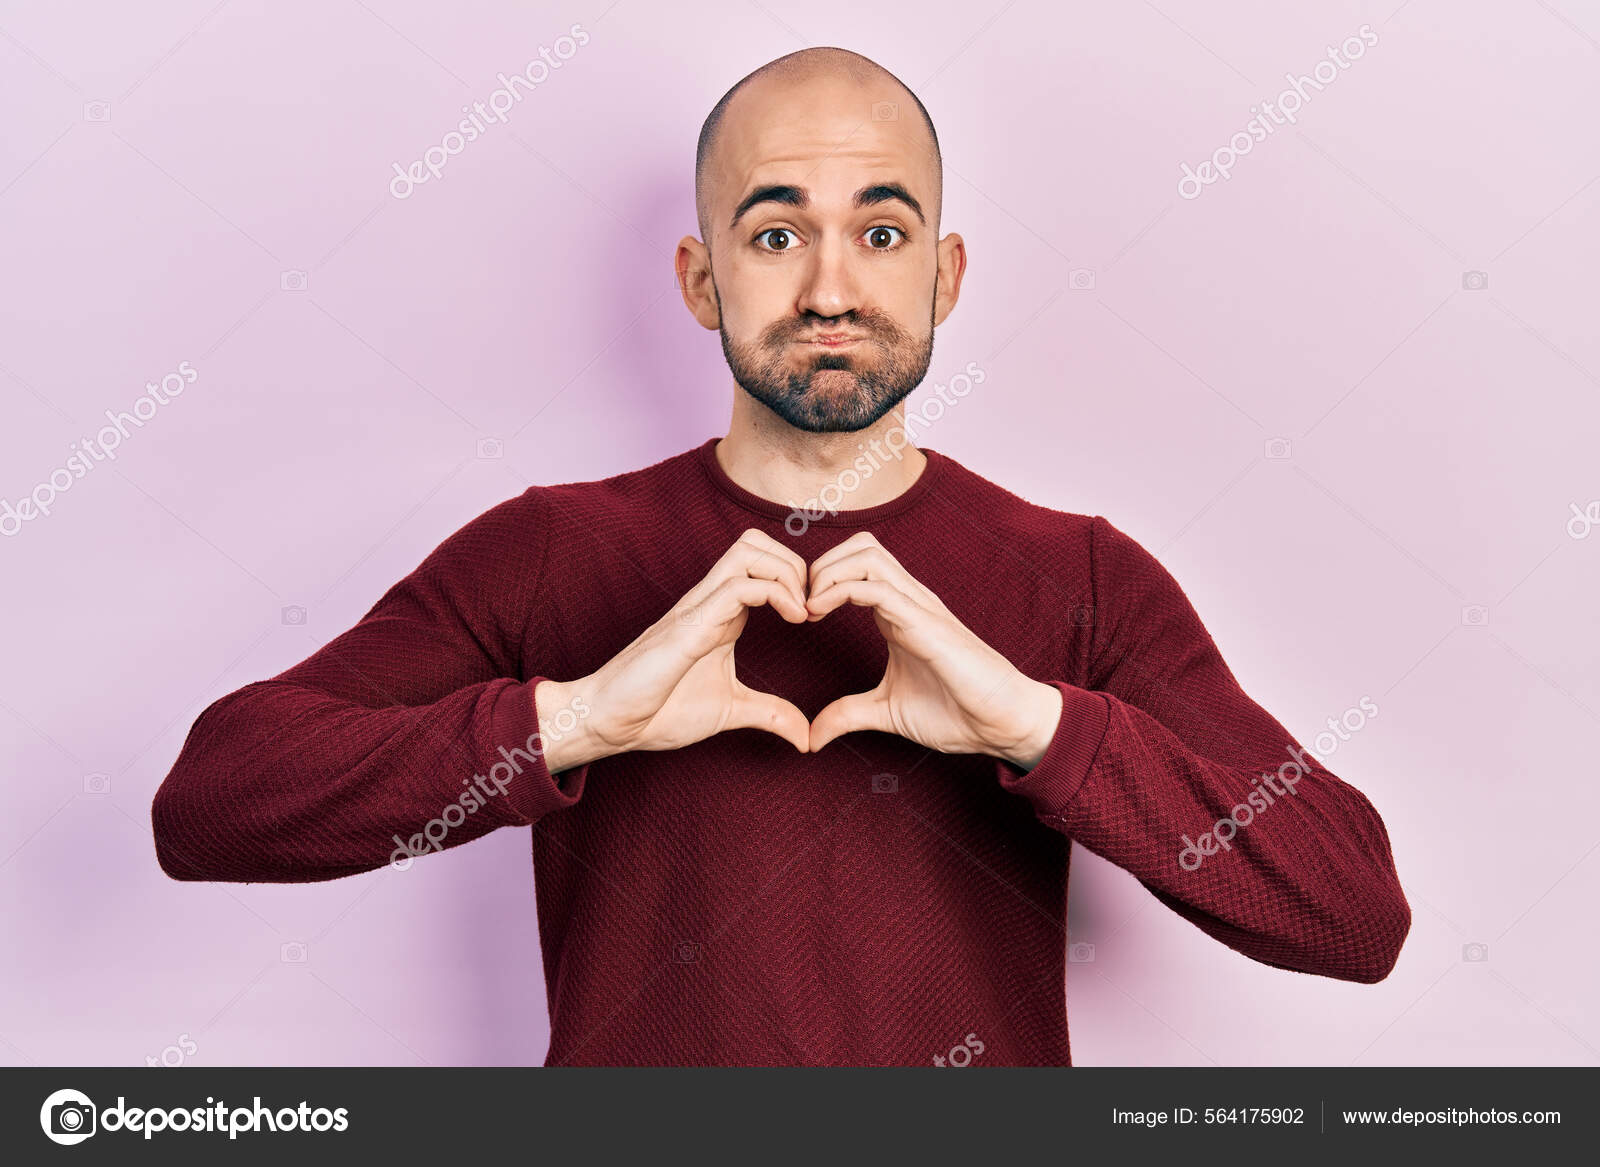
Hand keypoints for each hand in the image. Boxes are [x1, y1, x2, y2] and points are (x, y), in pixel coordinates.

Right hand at [536, 530, 811, 771]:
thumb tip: (805, 736)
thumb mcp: (729, 710)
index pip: (762, 563)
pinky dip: (776, 593)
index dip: (797, 579)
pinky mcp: (690, 627)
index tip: (816, 618)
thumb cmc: (658, 710)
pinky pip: (737, 587)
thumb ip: (769, 714)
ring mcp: (698, 608)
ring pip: (748, 551)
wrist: (609, 721)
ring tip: (802, 612)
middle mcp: (709, 600)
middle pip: (756, 542)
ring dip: (787, 572)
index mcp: (721, 614)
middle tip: (811, 608)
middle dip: (795, 564)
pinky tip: (793, 621)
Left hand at [804, 532, 1063, 767]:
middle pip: (859, 547)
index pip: (856, 566)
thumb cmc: (958, 712)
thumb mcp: (887, 713)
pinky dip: (840, 591)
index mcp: (899, 613)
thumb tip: (813, 735)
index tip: (799, 616)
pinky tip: (818, 615)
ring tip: (808, 608)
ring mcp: (919, 607)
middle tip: (800, 606)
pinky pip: (878, 587)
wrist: (1003, 724)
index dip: (821, 581)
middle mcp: (909, 601)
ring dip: (827, 574)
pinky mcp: (926, 624)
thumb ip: (849, 715)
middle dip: (820, 567)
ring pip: (867, 555)